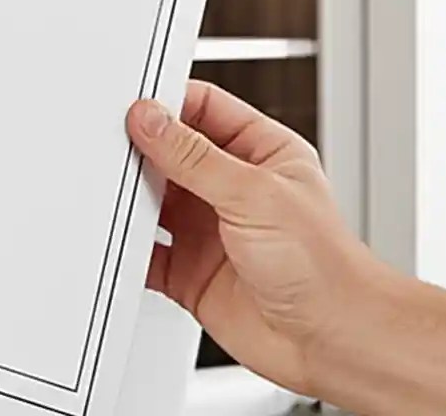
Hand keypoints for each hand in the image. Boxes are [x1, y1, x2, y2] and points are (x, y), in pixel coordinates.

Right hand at [127, 81, 387, 395]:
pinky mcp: (191, 271)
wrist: (330, 341)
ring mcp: (210, 230)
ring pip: (155, 201)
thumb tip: (154, 120)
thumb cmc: (324, 267)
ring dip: (134, 200)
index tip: (136, 109)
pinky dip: (129, 248)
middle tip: (117, 150)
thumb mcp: (255, 193)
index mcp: (262, 152)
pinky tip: (121, 242)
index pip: (205, 108)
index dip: (170, 104)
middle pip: (173, 154)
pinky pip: (147, 253)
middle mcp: (234, 188)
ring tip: (115, 195)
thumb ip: (196, 157)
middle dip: (144, 151)